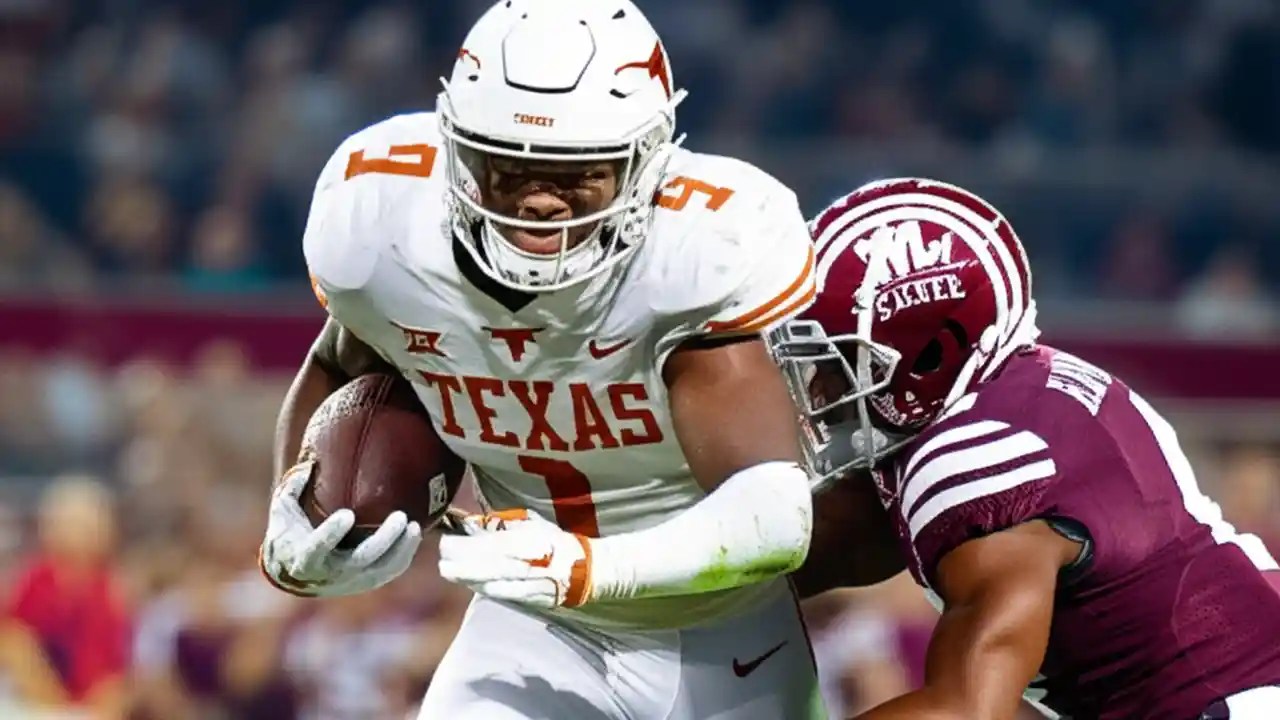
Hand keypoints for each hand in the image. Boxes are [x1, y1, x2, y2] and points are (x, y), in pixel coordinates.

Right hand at [259, 461, 421, 596]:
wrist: (296, 574)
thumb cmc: (289, 534)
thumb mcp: (282, 511)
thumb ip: (292, 488)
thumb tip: (309, 464)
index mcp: (305, 557)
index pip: (318, 547)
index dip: (332, 534)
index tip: (347, 515)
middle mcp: (330, 574)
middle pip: (361, 560)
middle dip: (384, 540)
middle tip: (400, 516)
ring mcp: (350, 581)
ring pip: (381, 570)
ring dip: (401, 549)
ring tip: (414, 526)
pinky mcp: (366, 582)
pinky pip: (390, 572)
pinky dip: (404, 555)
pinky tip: (414, 535)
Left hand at [437, 510, 594, 607]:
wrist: (586, 569)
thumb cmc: (554, 543)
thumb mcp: (531, 525)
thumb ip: (502, 524)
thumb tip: (472, 524)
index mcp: (528, 538)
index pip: (492, 541)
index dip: (468, 543)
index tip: (446, 542)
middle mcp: (529, 559)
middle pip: (490, 561)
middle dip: (463, 561)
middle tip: (442, 560)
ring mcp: (532, 579)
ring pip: (496, 578)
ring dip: (470, 576)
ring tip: (449, 572)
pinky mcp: (535, 597)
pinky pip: (509, 594)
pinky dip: (491, 590)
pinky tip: (475, 587)